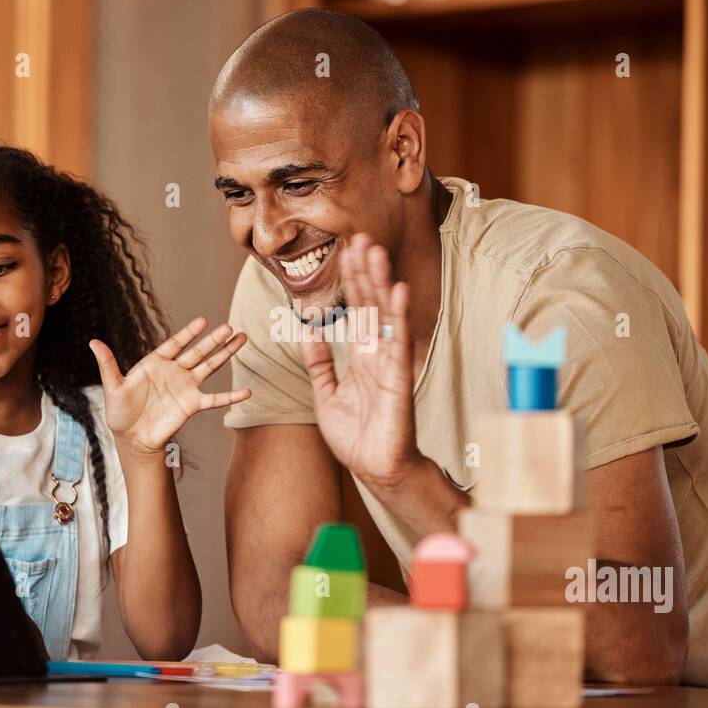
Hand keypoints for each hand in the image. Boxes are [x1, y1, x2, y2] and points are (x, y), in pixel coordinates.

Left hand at [89, 317, 250, 454]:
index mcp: (155, 363)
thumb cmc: (120, 412)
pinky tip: (247, 392)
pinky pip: (215, 399)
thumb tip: (93, 342)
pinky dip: (231, 396)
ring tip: (241, 340)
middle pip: (198, 352)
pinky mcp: (192, 406)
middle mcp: (174, 372)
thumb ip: (108, 363)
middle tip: (230, 327)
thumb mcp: (112, 386)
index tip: (203, 321)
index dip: (189, 333)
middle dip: (214, 340)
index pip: (176, 343)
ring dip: (225, 355)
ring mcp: (186, 388)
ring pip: (210, 367)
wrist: (132, 439)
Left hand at [299, 234, 420, 491]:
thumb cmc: (356, 437)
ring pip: (386, 315)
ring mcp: (391, 364)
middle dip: (365, 272)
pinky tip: (396, 290)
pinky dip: (399, 316)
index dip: (351, 281)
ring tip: (375, 251)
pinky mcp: (400, 378)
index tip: (346, 251)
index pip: (357, 311)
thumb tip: (307, 331)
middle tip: (360, 238)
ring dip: (381, 282)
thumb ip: (318, 363)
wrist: (375, 469)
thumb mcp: (326, 394)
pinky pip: (399, 342)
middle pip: (371, 304)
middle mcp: (378, 354)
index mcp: (362, 357)